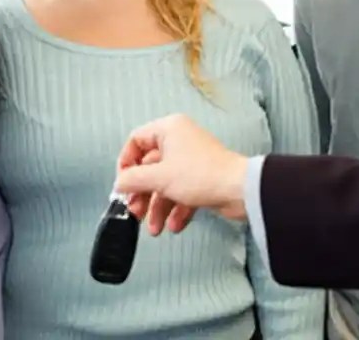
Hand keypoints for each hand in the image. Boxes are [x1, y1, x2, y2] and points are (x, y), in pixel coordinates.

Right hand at [113, 114, 249, 235]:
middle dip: (142, 194)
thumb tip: (119, 183)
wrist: (240, 191)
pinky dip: (176, 210)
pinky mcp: (202, 179)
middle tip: (135, 212)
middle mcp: (179, 141)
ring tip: (155, 229)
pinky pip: (181, 193)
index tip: (124, 184)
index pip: (136, 141)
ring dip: (157, 208)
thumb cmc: (202, 175)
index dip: (126, 163)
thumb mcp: (159, 177)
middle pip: (149, 168)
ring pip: (165, 184)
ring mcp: (191, 161)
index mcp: (169, 130)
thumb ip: (133, 180)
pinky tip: (174, 226)